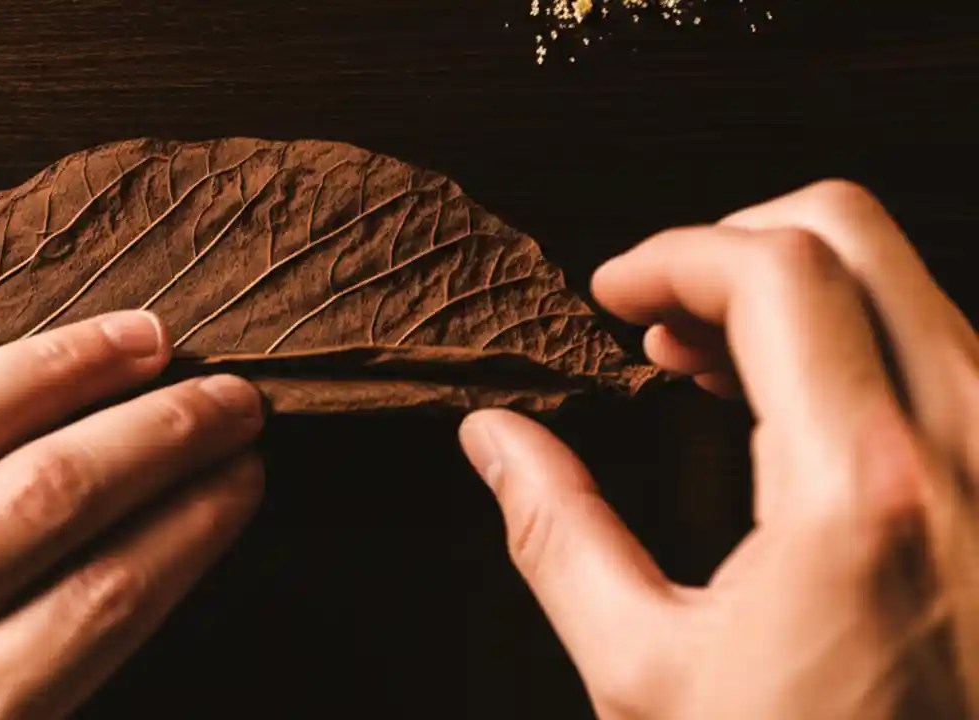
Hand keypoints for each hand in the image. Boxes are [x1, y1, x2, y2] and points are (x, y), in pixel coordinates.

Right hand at [459, 180, 977, 718]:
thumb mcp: (650, 677)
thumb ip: (557, 533)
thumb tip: (496, 441)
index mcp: (864, 491)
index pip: (774, 271)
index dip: (669, 256)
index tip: (613, 295)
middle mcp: (974, 451)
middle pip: (851, 232)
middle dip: (731, 244)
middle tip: (658, 315)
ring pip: (904, 281)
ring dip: (792, 291)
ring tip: (707, 364)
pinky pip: (943, 347)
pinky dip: (853, 339)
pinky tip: (793, 407)